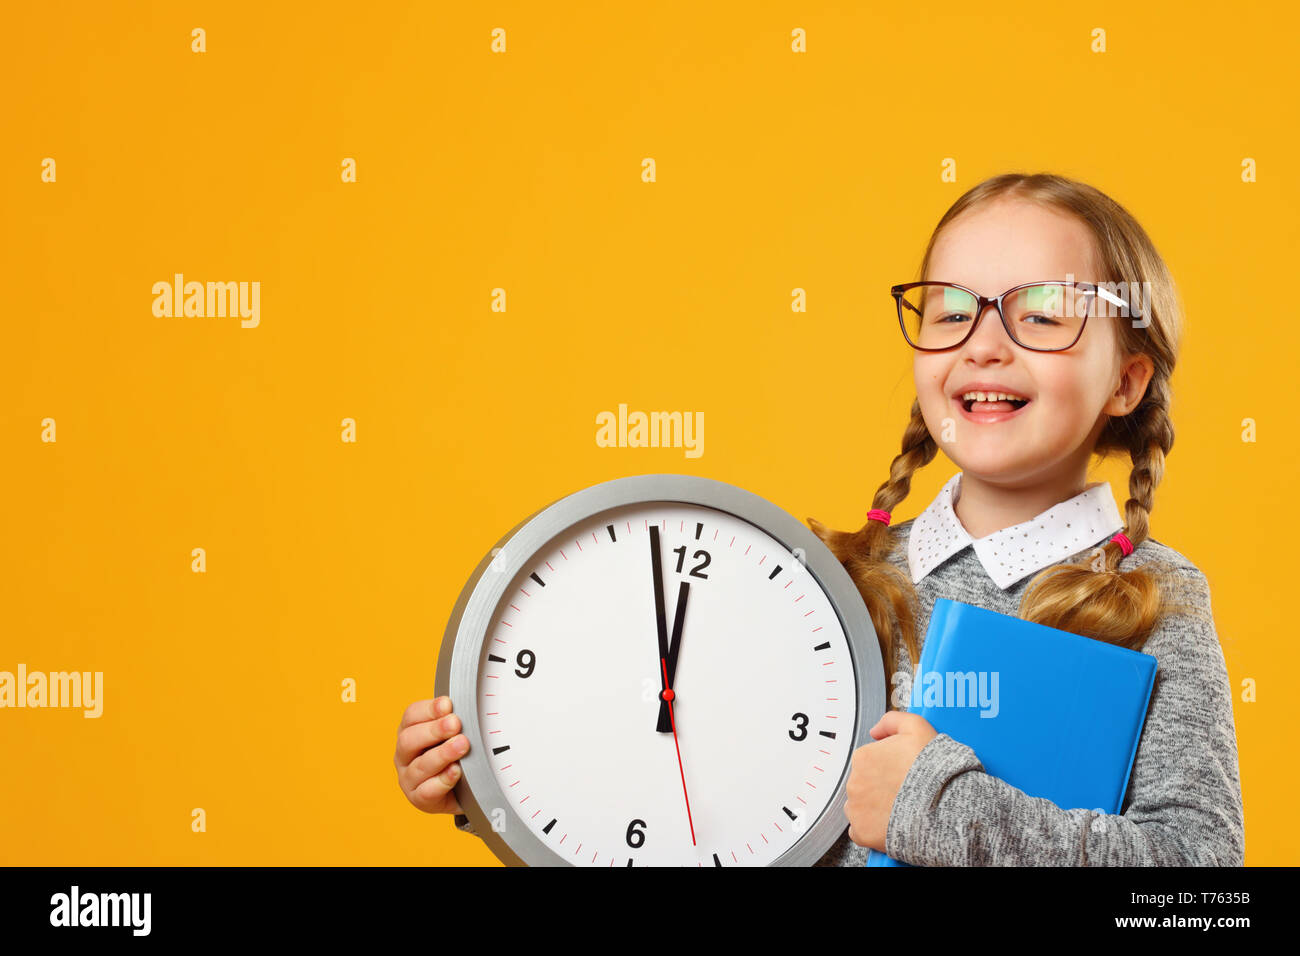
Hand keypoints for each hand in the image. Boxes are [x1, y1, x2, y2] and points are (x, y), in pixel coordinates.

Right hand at [394, 696, 470, 813]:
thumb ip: (453, 722)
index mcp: (409, 732)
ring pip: (420, 766)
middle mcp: (404, 755)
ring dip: (442, 754)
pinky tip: (456, 771)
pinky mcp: (419, 799)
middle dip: (434, 730)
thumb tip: (468, 707)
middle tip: (455, 724)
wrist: (457, 791)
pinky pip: (428, 791)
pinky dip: (443, 780)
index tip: (447, 705)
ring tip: (462, 746)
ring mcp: (408, 779)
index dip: (429, 709)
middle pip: (409, 739)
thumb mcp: (450, 735)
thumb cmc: (451, 756)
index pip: (411, 716)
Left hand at [844, 711, 937, 850]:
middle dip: (880, 787)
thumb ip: (892, 720)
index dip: (888, 767)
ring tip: (900, 809)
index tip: (902, 773)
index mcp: (863, 757)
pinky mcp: (862, 833)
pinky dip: (873, 829)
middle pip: (864, 783)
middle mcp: (854, 783)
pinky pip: (861, 830)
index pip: (869, 761)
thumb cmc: (933, 770)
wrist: (946, 809)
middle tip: (904, 791)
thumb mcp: (917, 727)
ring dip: (874, 807)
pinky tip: (892, 824)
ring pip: (860, 806)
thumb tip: (875, 730)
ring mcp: (857, 810)